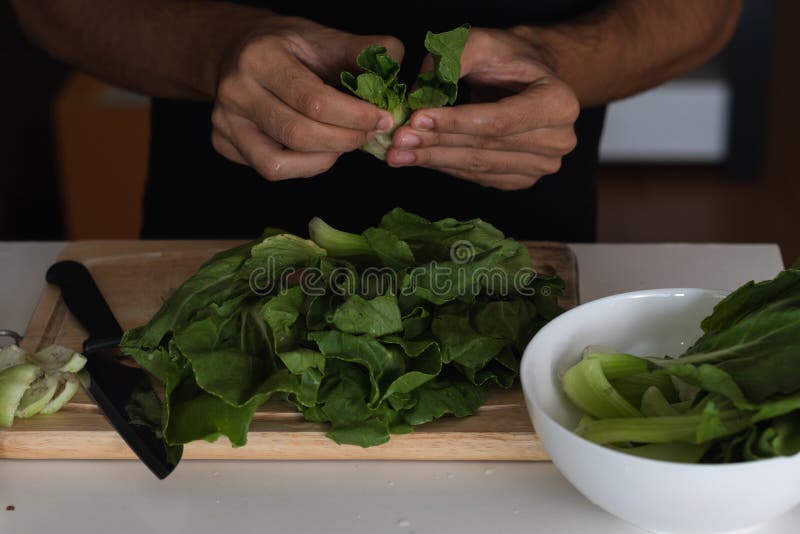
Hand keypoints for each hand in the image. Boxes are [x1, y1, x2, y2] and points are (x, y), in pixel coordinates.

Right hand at [212, 17, 402, 179]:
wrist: (237, 49)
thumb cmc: (287, 47)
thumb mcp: (324, 37)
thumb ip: (363, 50)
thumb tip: (396, 61)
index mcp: (261, 58)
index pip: (313, 100)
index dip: (354, 115)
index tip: (382, 119)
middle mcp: (236, 91)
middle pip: (298, 134)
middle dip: (343, 140)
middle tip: (369, 135)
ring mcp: (225, 121)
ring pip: (278, 163)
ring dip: (323, 160)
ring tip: (344, 144)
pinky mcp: (223, 143)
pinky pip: (269, 169)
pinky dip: (303, 167)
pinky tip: (320, 150)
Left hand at [387, 27, 578, 189]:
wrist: (530, 79)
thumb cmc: (507, 59)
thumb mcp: (481, 43)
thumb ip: (450, 62)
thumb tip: (418, 98)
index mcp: (559, 103)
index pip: (499, 121)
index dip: (455, 123)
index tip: (416, 119)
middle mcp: (558, 140)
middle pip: (486, 148)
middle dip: (436, 144)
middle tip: (396, 142)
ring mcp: (542, 166)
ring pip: (478, 167)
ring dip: (434, 160)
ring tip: (398, 154)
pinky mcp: (521, 179)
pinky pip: (478, 177)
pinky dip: (445, 167)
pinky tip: (420, 158)